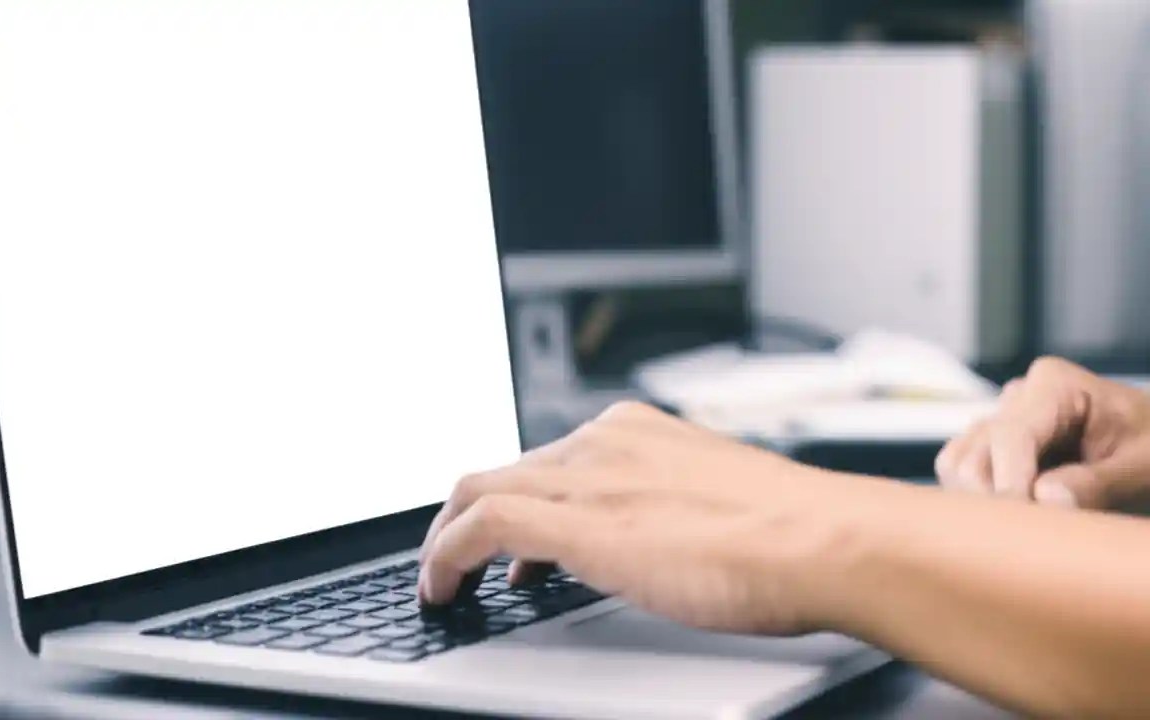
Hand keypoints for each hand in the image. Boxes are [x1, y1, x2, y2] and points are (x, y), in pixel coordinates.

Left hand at [417, 402, 864, 635]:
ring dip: (449, 538)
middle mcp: (602, 443)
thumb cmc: (794, 532)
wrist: (827, 541)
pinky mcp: (576, 523)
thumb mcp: (714, 500)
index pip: (546, 459)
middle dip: (467, 518)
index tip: (507, 540)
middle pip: (502, 471)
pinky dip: (445, 556)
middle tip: (460, 560)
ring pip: (477, 492)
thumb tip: (650, 541)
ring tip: (445, 578)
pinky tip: (443, 589)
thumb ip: (665, 506)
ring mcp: (587, 478)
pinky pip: (479, 528)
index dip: (513, 499)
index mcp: (634, 431)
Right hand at [936, 357, 1149, 510]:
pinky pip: (958, 475)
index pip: (1010, 435)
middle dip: (997, 500)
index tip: (1027, 526)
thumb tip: (1045, 499)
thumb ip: (1100, 482)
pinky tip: (1021, 515)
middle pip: (972, 456)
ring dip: (984, 503)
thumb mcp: (1146, 468)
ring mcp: (997, 420)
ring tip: (1031, 525)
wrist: (1149, 448)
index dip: (1011, 485)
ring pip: (956, 467)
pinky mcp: (987, 446)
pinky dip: (979, 502)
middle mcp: (1016, 397)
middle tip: (1038, 536)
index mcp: (1055, 386)